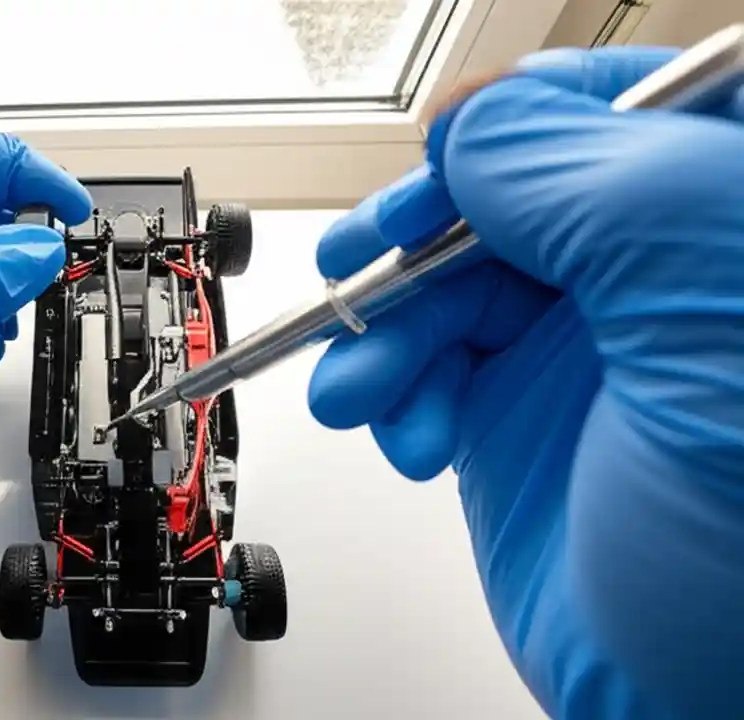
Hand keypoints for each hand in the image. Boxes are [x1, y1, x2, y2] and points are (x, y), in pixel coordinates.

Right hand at [307, 46, 743, 718]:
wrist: (702, 711)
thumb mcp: (716, 330)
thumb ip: (603, 189)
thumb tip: (478, 133)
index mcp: (727, 226)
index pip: (626, 102)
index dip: (528, 114)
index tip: (459, 161)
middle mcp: (657, 276)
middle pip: (509, 190)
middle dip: (421, 230)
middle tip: (371, 260)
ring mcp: (584, 346)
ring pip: (447, 278)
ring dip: (384, 325)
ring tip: (365, 383)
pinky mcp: (517, 410)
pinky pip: (421, 360)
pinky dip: (388, 390)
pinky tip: (405, 429)